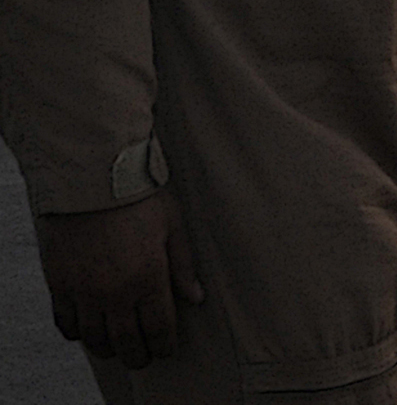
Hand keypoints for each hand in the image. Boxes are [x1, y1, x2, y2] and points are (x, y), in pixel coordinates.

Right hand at [37, 189, 203, 368]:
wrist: (92, 181)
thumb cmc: (139, 198)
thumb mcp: (172, 226)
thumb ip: (183, 266)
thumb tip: (196, 298)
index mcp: (148, 277)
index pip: (159, 327)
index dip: (164, 345)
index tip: (167, 350)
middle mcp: (115, 291)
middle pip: (127, 341)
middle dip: (138, 355)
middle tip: (144, 358)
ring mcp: (83, 291)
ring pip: (95, 338)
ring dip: (108, 348)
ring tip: (118, 348)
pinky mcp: (59, 285)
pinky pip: (66, 323)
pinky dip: (78, 333)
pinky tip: (89, 330)